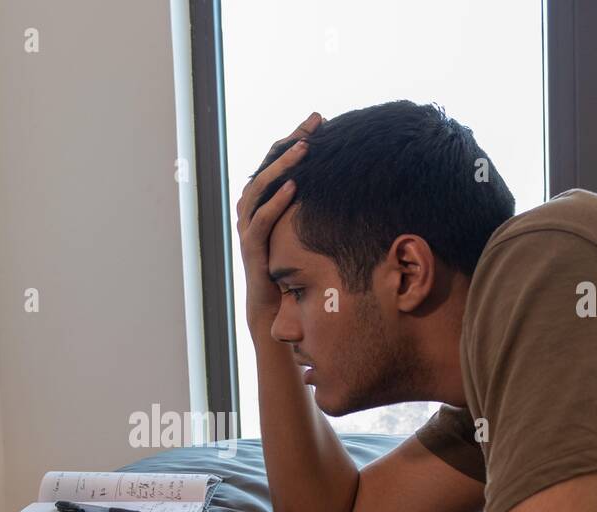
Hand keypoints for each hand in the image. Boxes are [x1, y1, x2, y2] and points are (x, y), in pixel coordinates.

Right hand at [235, 111, 321, 327]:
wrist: (273, 307)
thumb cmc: (291, 267)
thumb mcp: (305, 230)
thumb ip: (316, 207)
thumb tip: (349, 182)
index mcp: (263, 202)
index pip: (276, 161)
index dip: (295, 139)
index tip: (319, 120)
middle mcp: (251, 210)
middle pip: (267, 167)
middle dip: (290, 143)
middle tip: (313, 123)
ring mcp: (248, 229)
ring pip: (259, 189)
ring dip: (281, 168)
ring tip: (303, 149)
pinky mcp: (252, 249)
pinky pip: (260, 222)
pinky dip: (275, 203)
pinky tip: (293, 187)